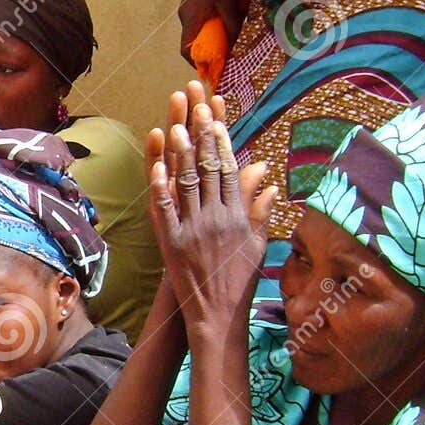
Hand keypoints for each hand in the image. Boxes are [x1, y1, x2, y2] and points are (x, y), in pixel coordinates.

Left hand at [149, 110, 275, 333]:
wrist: (219, 315)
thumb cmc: (240, 281)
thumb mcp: (258, 244)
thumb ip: (259, 211)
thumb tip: (268, 181)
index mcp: (238, 217)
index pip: (229, 171)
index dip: (221, 142)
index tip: (215, 118)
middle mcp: (217, 219)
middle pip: (207, 171)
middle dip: (200, 137)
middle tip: (194, 109)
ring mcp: (194, 231)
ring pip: (186, 186)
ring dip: (180, 156)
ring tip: (175, 127)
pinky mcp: (173, 245)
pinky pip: (166, 213)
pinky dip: (161, 189)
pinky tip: (156, 168)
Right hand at [178, 0, 244, 65]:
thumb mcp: (231, 2)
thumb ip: (232, 27)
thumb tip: (234, 50)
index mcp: (190, 17)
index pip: (186, 50)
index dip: (197, 63)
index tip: (212, 70)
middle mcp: (185, 14)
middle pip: (192, 42)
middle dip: (207, 52)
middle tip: (224, 58)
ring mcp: (188, 4)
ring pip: (197, 30)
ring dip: (211, 37)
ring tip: (228, 39)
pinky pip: (201, 19)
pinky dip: (211, 25)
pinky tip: (226, 21)